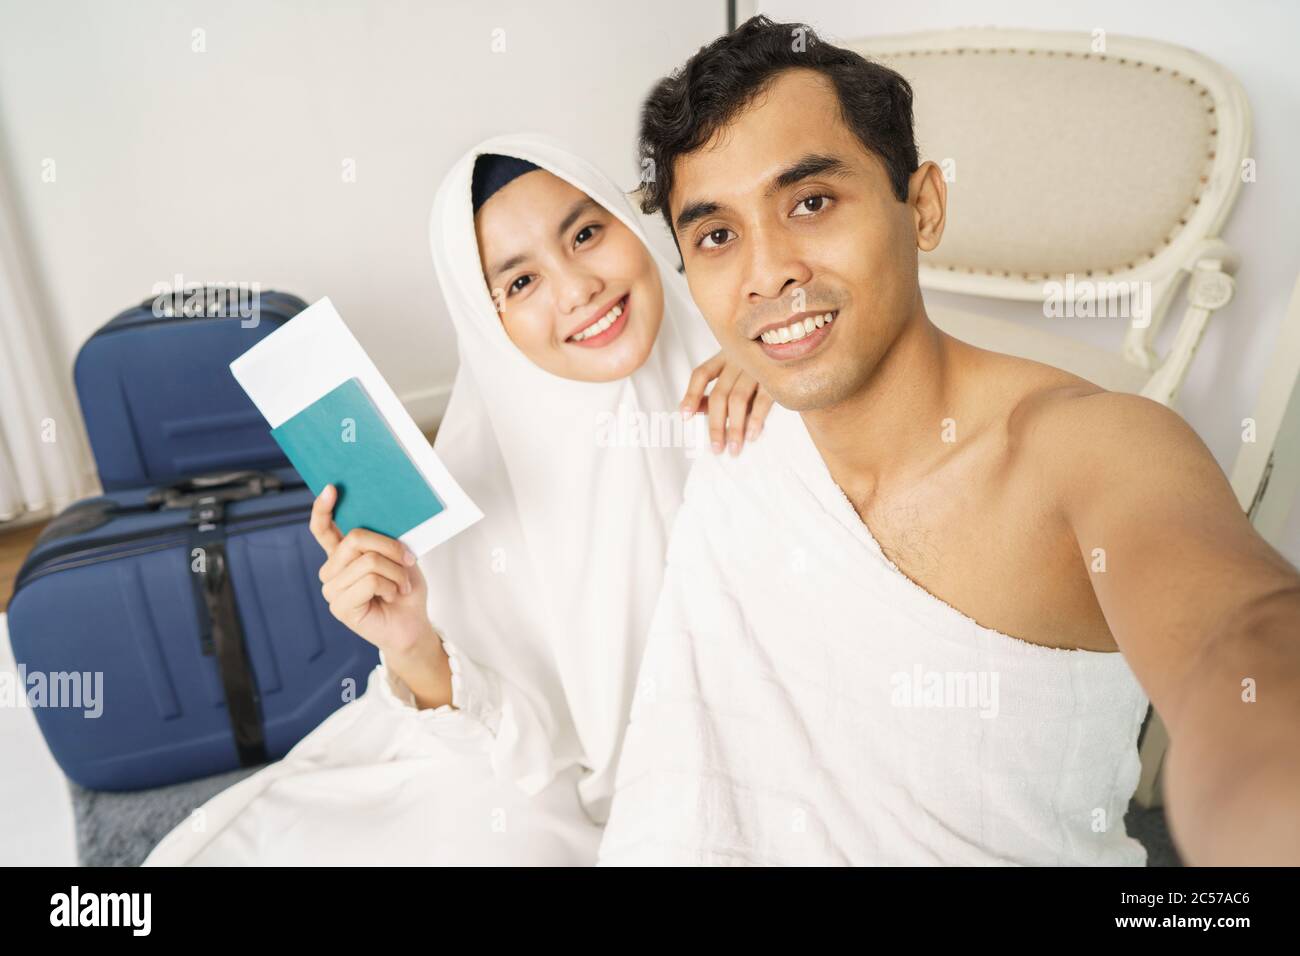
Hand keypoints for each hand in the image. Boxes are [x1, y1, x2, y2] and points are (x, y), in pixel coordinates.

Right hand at [309, 484, 435, 657]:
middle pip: (355, 539)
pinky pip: (370, 580)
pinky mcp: (340, 607)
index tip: (332, 488)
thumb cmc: (405, 590)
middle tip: (408, 559)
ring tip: (401, 586)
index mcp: (342, 555)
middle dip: (390, 547)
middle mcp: (331, 570)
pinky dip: (391, 586)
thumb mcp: (399, 557)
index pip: (322, 529)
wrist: (413, 625)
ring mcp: (332, 589)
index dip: (323, 508)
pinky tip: (392, 596)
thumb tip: (380, 519)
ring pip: (368, 561)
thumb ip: (384, 540)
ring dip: (395, 572)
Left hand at [680, 350, 774, 455]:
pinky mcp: (776, 375)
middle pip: (719, 395)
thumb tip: (696, 410)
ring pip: (737, 400)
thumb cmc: (761, 366)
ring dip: (734, 428)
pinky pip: (762, 400)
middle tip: (716, 449)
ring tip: (734, 448)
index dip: (691, 395)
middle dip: (715, 425)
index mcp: (725, 356)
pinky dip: (755, 419)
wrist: (797, 348)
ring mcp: (756, 367)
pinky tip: (752, 436)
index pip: (701, 374)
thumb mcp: (736, 374)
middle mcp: (738, 360)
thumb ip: (716, 390)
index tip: (685, 417)